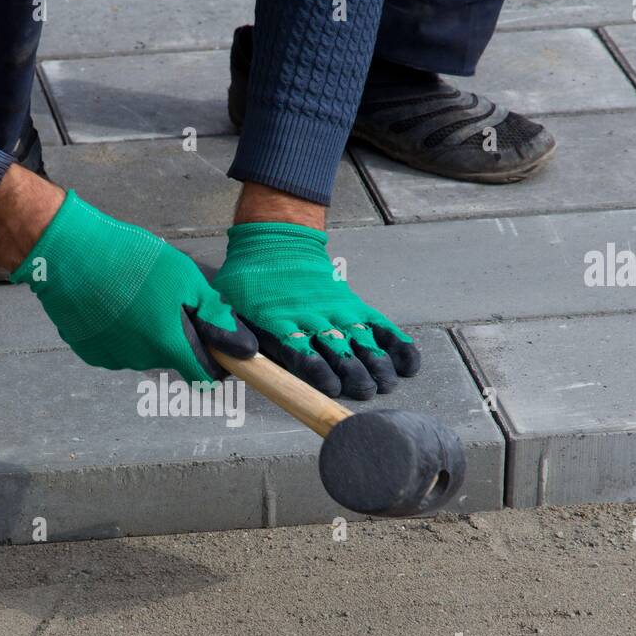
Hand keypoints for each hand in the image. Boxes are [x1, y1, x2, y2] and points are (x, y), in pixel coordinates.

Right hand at [11, 190, 256, 382]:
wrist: (70, 254)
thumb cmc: (132, 260)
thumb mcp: (185, 278)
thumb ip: (215, 315)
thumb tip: (244, 348)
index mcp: (169, 343)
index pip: (204, 377)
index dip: (215, 364)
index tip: (213, 346)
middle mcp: (141, 360)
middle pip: (172, 357)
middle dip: (174, 335)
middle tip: (162, 298)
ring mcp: (112, 359)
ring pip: (142, 352)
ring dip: (144, 333)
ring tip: (131, 296)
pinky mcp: (89, 353)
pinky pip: (114, 349)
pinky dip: (117, 333)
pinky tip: (109, 305)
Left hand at [211, 222, 419, 398]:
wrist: (276, 243)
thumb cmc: (248, 284)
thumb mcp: (226, 303)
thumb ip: (227, 330)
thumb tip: (236, 358)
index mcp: (278, 321)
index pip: (301, 350)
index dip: (318, 369)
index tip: (331, 386)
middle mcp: (311, 318)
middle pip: (337, 349)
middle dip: (354, 373)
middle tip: (366, 391)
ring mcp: (335, 311)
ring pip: (361, 340)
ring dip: (376, 364)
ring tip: (386, 384)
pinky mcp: (352, 305)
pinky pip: (379, 325)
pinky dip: (396, 344)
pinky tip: (409, 364)